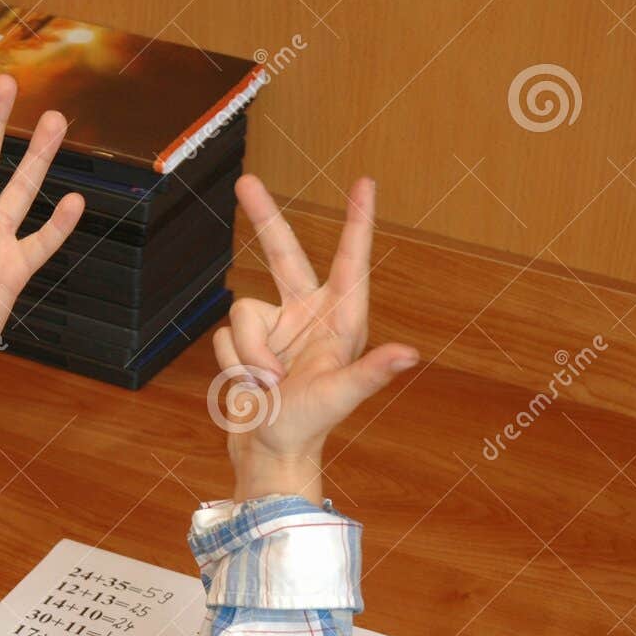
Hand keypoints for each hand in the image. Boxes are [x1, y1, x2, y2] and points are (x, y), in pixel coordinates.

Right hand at [212, 175, 416, 502]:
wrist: (269, 454)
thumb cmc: (310, 427)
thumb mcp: (340, 397)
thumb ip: (371, 372)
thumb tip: (409, 355)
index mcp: (340, 320)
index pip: (350, 260)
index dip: (357, 220)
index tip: (364, 183)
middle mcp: (307, 316)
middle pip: (281, 254)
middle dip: (263, 217)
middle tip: (245, 181)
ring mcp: (275, 328)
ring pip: (242, 310)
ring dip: (248, 351)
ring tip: (268, 385)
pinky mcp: (248, 343)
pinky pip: (226, 334)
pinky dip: (233, 362)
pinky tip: (250, 387)